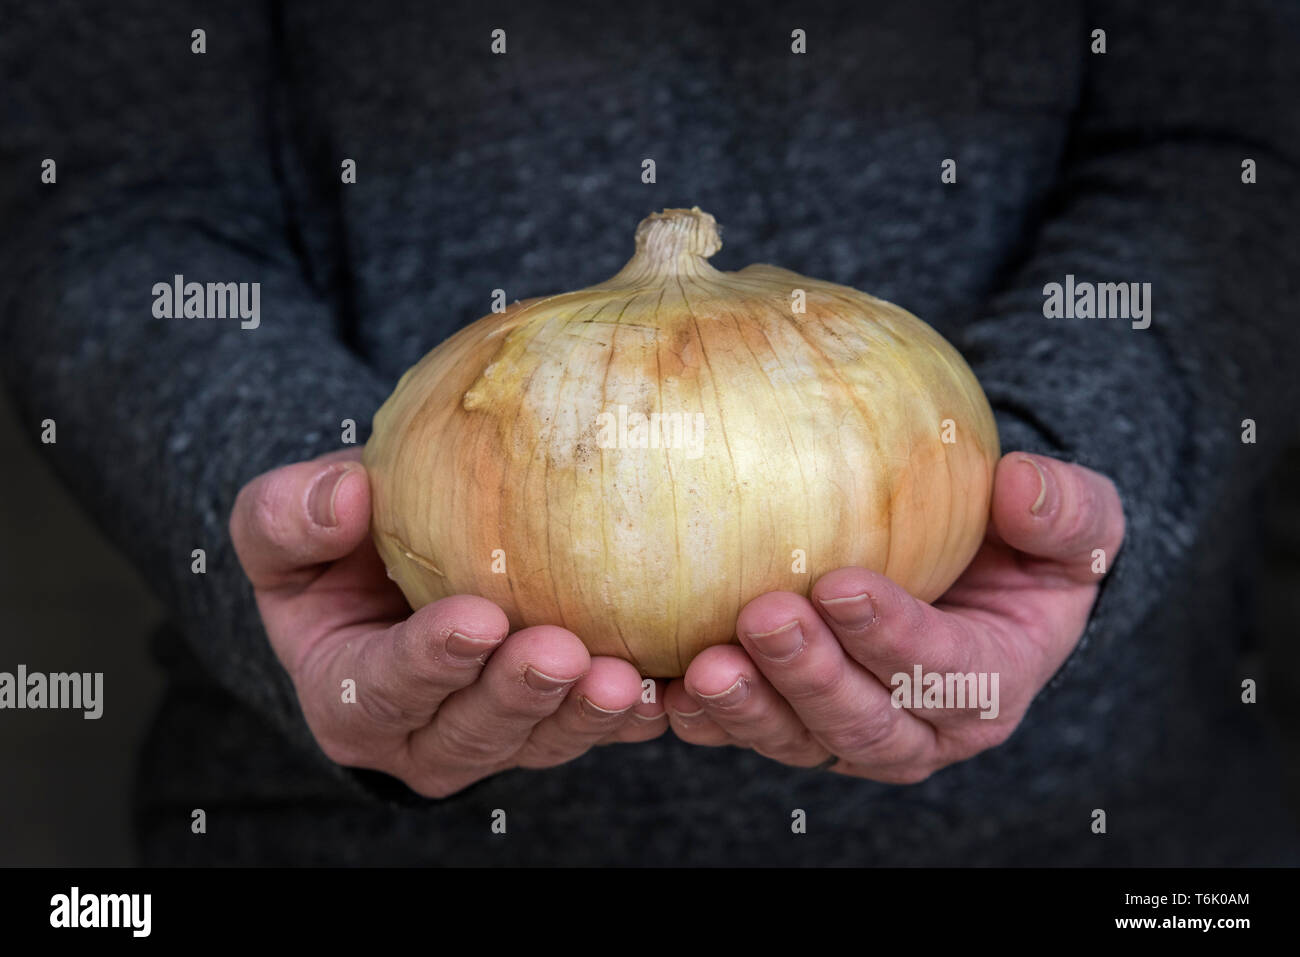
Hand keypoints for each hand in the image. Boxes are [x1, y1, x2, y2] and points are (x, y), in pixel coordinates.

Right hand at [229, 449, 666, 797]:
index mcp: (349, 693)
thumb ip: (291, 515)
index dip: (430, 660)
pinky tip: (665, 686)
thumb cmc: (332, 553)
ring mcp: (491, 738)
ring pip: (538, 741)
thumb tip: (346, 495)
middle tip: (563, 652)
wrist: (384, 582)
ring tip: (622, 676)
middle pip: (472, 729)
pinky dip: (629, 715)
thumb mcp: (281, 528)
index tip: (477, 619)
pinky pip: (591, 731)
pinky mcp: (547, 726)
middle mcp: (420, 734)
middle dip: (518, 694)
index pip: (384, 687)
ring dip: (582, 714)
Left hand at [664, 451, 1124, 782]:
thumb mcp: (1068, 526)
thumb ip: (1063, 512)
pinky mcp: (790, 721)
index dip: (894, 637)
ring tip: (704, 665)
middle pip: (863, 725)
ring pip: (797, 741)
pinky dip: (702, 718)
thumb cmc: (1019, 546)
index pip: (945, 672)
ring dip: (748, 709)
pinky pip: (743, 730)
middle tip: (763, 617)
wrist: (967, 574)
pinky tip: (659, 683)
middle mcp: (918, 727)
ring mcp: (847, 731)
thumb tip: (1022, 482)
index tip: (841, 585)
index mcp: (990, 683)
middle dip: (811, 677)